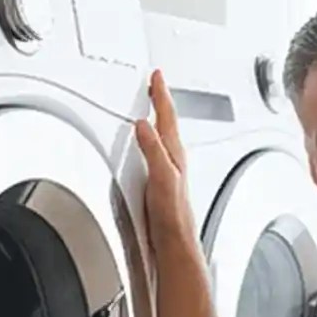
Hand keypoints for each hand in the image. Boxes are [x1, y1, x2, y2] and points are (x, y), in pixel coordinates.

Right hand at [135, 70, 197, 255]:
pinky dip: (150, 140)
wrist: (173, 240)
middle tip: (154, 85)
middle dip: (160, 101)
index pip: (167, 116)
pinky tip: (146, 144)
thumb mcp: (162, 176)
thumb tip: (143, 126)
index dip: (160, 94)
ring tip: (152, 106)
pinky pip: (155, 151)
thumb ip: (153, 150)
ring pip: (162, 135)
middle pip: (166, 121)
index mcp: (173, 152)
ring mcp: (167, 169)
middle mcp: (173, 158)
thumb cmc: (172, 214)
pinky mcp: (159, 181)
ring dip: (157, 119)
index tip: (157, 76)